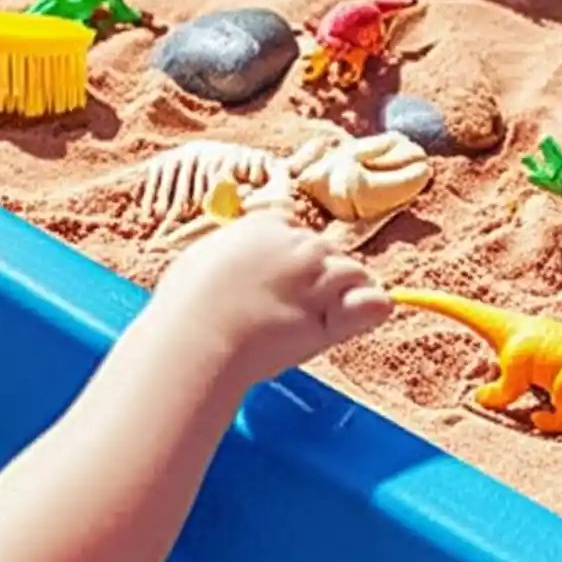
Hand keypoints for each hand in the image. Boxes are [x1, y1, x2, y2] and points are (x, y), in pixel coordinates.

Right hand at [146, 210, 392, 383]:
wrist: (195, 338)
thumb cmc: (186, 304)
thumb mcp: (202, 255)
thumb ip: (230, 247)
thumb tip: (235, 252)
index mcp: (266, 223)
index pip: (297, 230)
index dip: (291, 257)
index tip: (276, 281)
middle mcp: (298, 244)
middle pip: (327, 250)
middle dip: (316, 276)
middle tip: (291, 309)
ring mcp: (318, 277)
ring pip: (353, 274)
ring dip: (342, 294)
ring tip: (315, 321)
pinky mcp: (331, 313)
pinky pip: (375, 301)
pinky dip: (372, 309)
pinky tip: (356, 320)